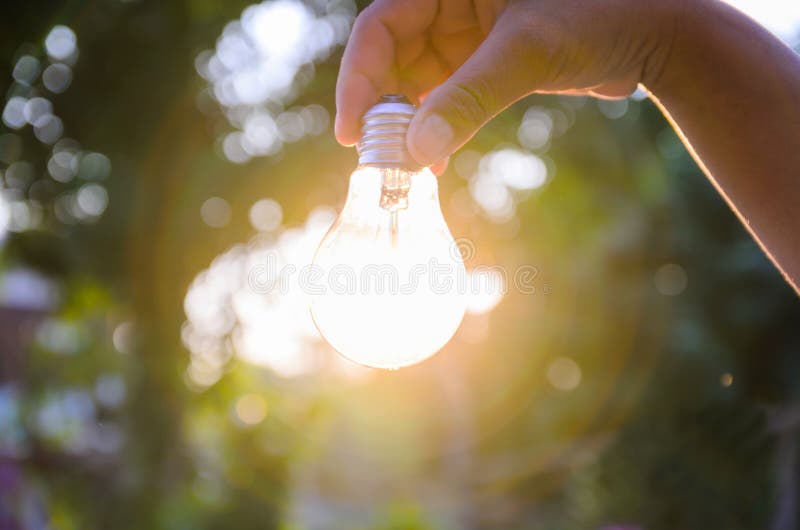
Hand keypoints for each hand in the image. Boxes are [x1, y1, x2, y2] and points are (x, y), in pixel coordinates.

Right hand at [335, 0, 680, 167]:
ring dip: (406, 125)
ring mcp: (468, 37)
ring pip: (414, 83)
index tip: (353, 131)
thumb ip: (469, 97)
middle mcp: (451, 5)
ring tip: (404, 166)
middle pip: (390, 57)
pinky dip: (435, 129)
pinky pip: (444, 99)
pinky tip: (433, 159)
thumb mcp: (527, 50)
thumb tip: (415, 151)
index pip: (381, 25)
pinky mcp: (486, 65)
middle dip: (381, 106)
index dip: (360, 78)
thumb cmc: (600, 15)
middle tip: (376, 156)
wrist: (656, 34)